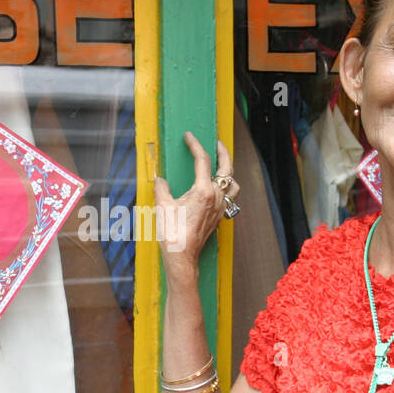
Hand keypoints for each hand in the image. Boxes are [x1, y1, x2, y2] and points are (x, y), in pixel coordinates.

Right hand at [153, 130, 238, 287]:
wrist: (182, 256)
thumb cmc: (172, 233)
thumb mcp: (162, 206)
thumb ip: (161, 188)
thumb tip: (160, 180)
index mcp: (203, 190)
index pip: (202, 160)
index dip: (195, 144)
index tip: (189, 136)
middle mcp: (216, 197)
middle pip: (227, 168)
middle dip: (223, 152)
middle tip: (217, 143)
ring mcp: (220, 207)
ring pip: (233, 184)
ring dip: (229, 172)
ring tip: (221, 166)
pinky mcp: (219, 217)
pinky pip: (230, 198)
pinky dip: (226, 188)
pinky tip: (218, 189)